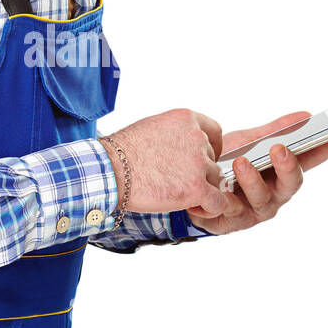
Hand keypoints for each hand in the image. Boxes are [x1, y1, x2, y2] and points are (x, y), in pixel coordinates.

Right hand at [100, 108, 228, 218]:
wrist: (110, 170)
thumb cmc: (122, 152)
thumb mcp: (153, 127)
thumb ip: (176, 134)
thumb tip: (183, 147)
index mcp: (186, 119)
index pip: (215, 132)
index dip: (212, 147)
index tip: (203, 158)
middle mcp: (196, 137)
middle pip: (212, 158)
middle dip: (199, 171)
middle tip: (178, 181)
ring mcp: (198, 163)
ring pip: (214, 179)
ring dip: (201, 189)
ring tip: (180, 196)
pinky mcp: (196, 188)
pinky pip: (217, 201)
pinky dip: (210, 208)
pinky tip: (195, 208)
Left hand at [185, 110, 327, 235]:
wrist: (192, 185)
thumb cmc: (227, 165)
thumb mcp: (249, 144)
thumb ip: (274, 131)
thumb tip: (305, 115)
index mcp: (282, 173)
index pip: (311, 160)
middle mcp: (274, 194)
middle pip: (291, 183)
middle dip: (288, 166)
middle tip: (280, 148)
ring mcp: (254, 210)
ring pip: (260, 197)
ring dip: (252, 180)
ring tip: (241, 163)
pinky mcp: (231, 221)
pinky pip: (229, 210)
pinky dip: (224, 197)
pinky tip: (219, 187)